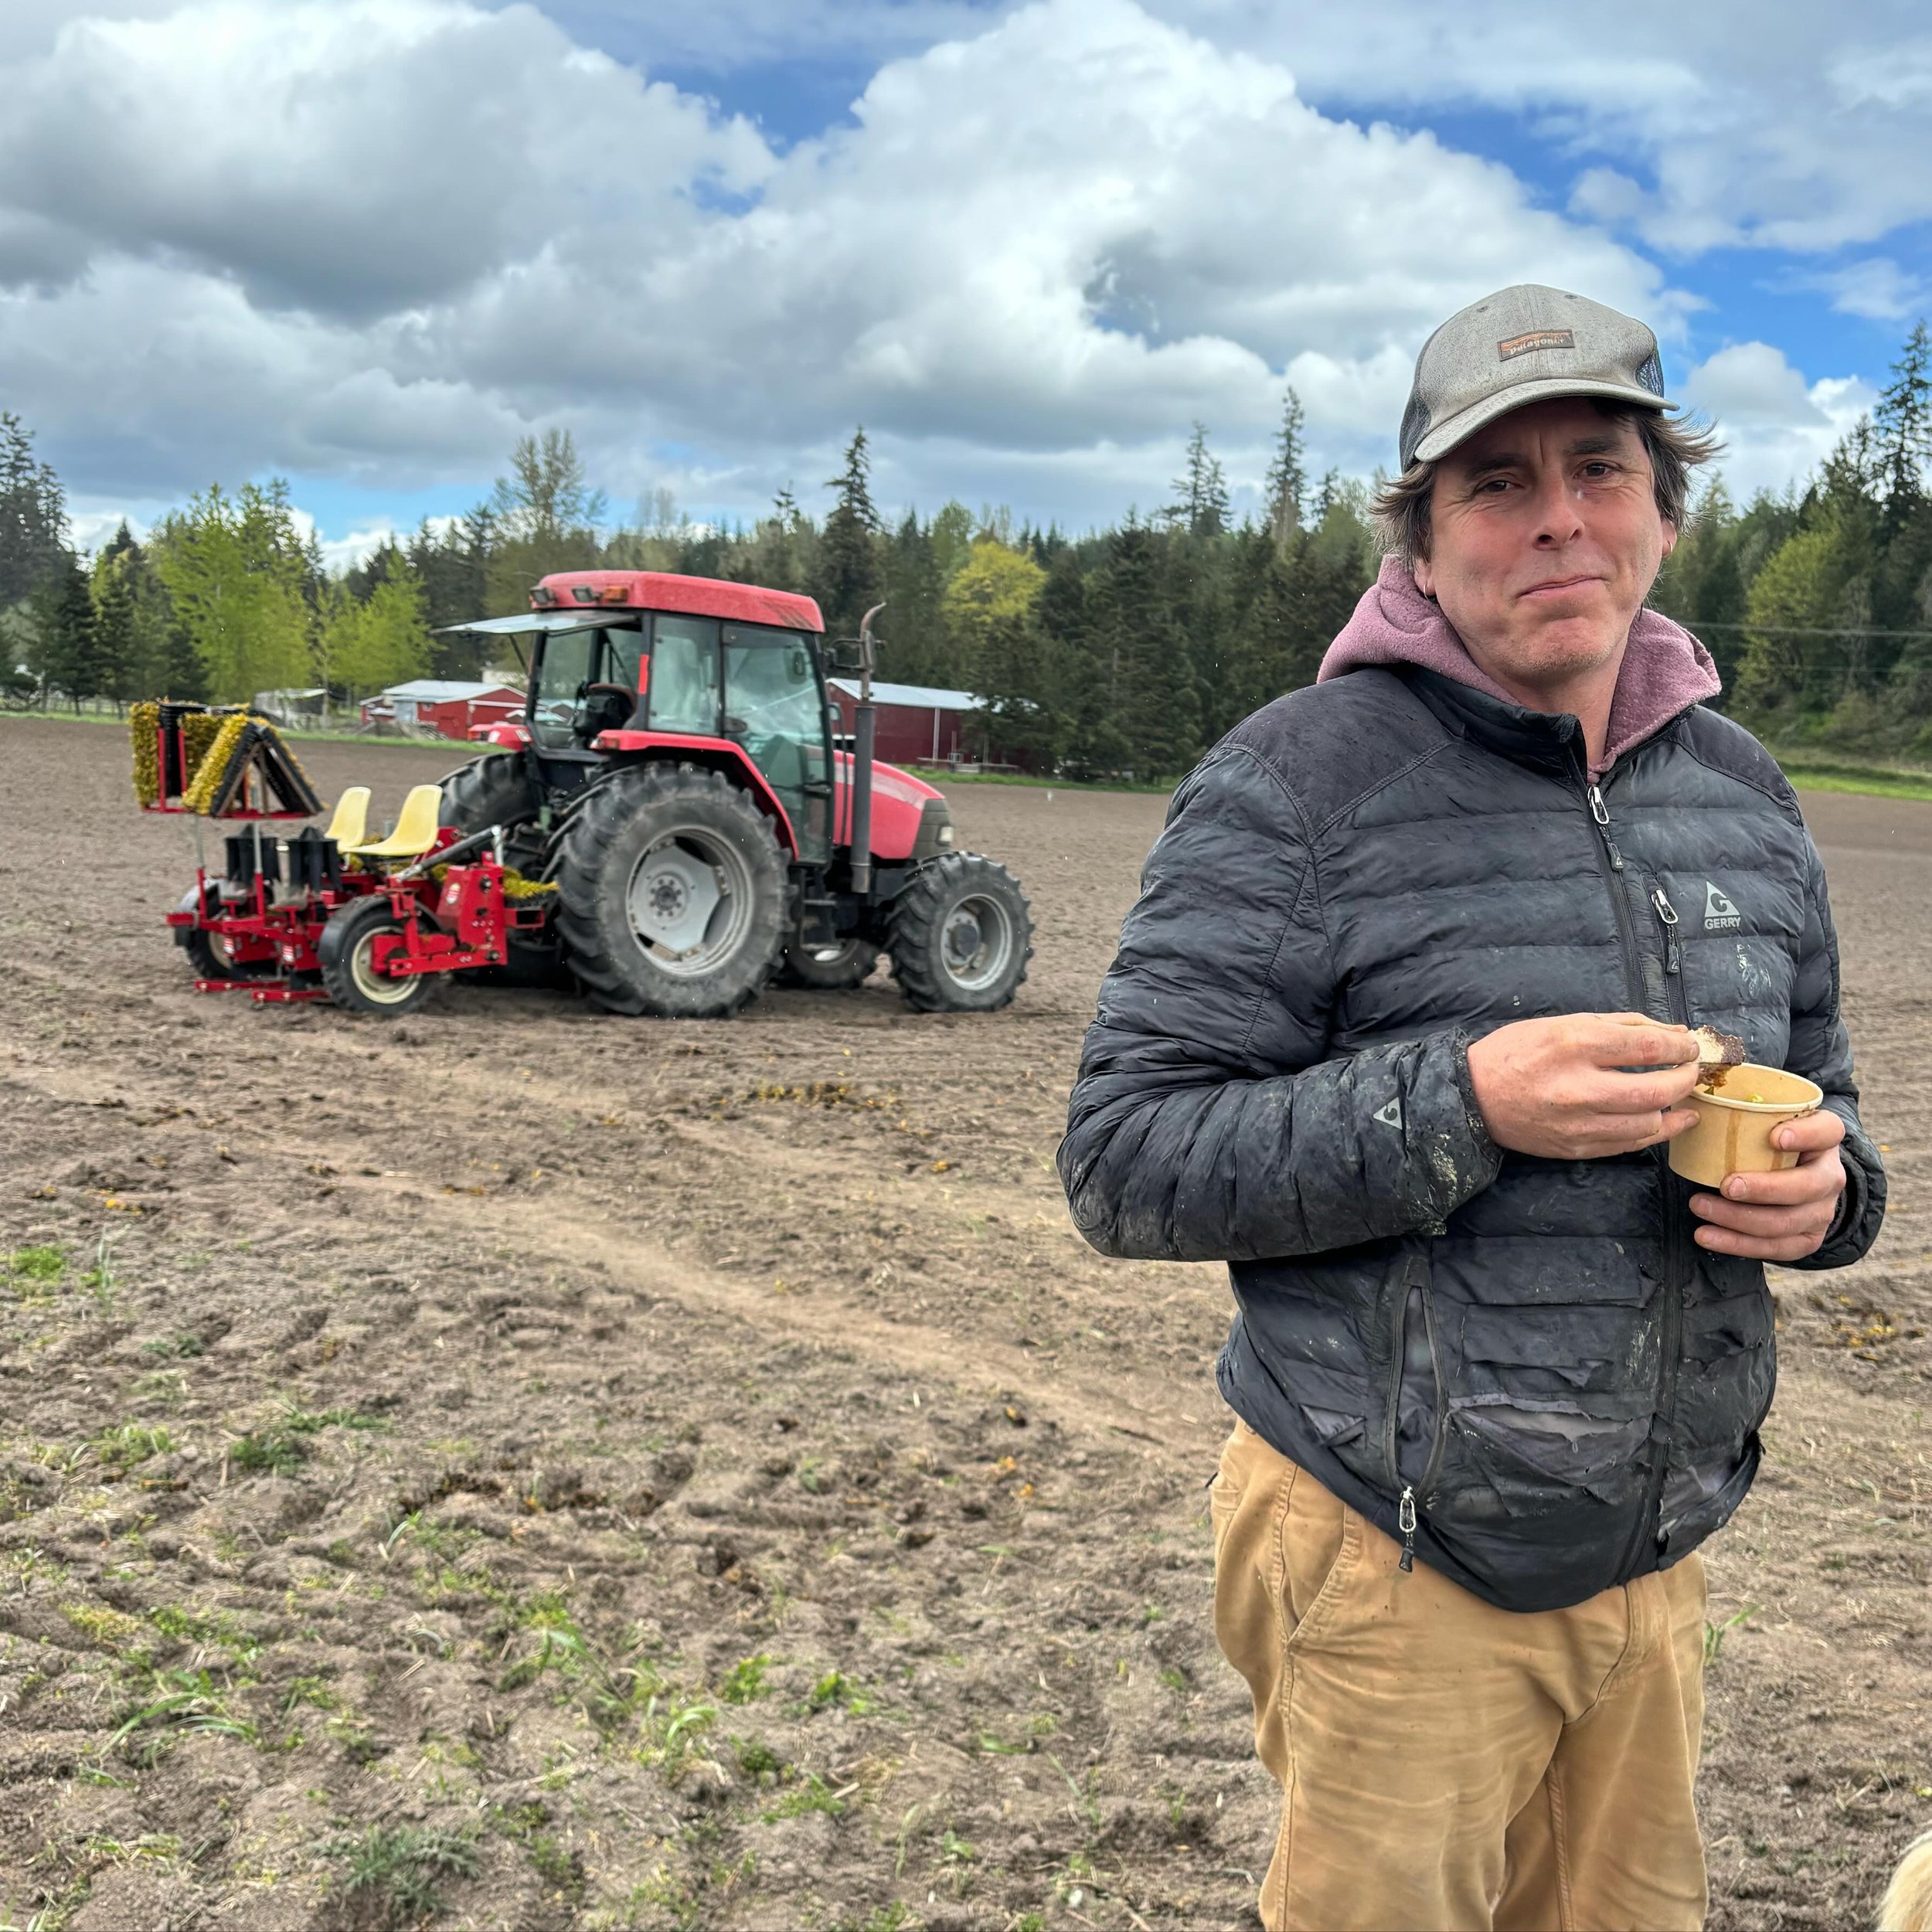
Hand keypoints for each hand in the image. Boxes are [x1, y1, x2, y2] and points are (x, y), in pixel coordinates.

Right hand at [1465, 1012, 1701, 1159]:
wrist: (1474, 1097)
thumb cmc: (1517, 1051)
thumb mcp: (1564, 1023)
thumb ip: (1622, 1025)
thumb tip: (1675, 1031)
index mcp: (1573, 1044)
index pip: (1648, 1047)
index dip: (1680, 1046)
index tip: (1689, 1045)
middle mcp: (1577, 1087)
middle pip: (1656, 1090)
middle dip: (1685, 1078)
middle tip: (1691, 1069)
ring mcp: (1577, 1124)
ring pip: (1649, 1123)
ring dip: (1675, 1108)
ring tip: (1680, 1095)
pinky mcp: (1576, 1148)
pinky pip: (1630, 1145)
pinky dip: (1656, 1131)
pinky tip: (1669, 1119)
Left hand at [1689, 1108, 1845, 1260]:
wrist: (1796, 1177)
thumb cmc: (1769, 1142)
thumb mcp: (1768, 1121)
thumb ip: (1747, 1113)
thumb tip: (1693, 1105)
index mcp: (1825, 1138)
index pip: (1827, 1131)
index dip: (1806, 1134)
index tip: (1775, 1137)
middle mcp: (1831, 1175)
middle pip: (1806, 1186)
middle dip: (1764, 1189)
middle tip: (1725, 1185)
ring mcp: (1822, 1211)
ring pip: (1785, 1222)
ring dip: (1738, 1218)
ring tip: (1699, 1206)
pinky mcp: (1808, 1238)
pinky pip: (1775, 1248)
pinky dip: (1737, 1244)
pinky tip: (1706, 1235)